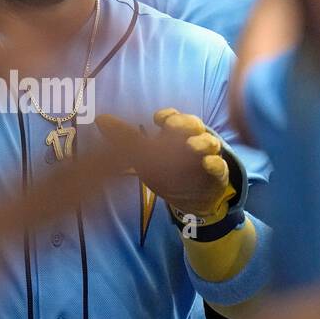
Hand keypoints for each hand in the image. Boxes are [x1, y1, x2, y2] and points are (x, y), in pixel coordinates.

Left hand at [95, 108, 232, 218]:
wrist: (189, 202)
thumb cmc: (167, 173)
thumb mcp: (143, 158)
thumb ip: (125, 138)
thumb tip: (100, 118)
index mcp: (175, 134)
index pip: (173, 117)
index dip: (167, 116)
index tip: (158, 119)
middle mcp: (193, 140)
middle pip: (193, 124)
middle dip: (184, 123)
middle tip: (173, 127)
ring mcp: (207, 156)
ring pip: (209, 142)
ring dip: (200, 142)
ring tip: (191, 146)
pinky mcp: (217, 175)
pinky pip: (219, 167)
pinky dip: (214, 164)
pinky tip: (207, 164)